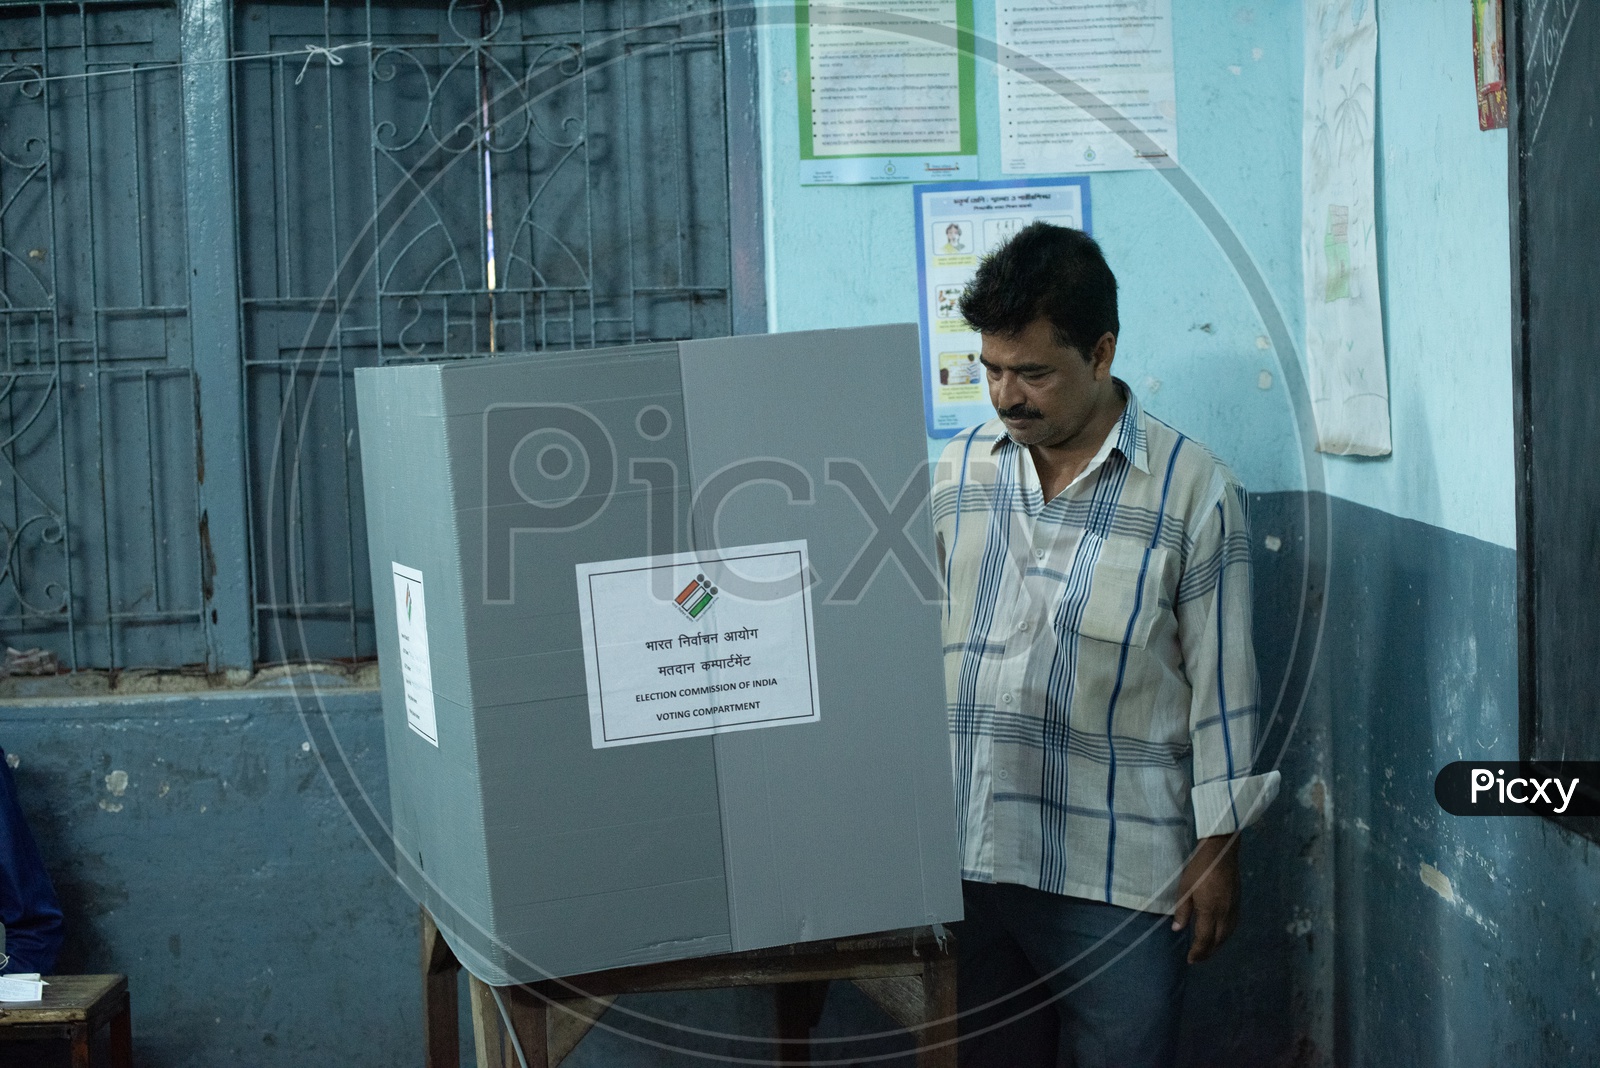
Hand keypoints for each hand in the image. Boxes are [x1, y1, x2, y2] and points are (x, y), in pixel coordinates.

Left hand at [1170, 834, 1239, 963]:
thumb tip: (1177, 929)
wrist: (1221, 852)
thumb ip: (1182, 910)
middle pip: (1218, 940)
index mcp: (1209, 911)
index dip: (1198, 952)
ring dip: (1217, 945)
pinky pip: (1233, 926)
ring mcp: (1233, 908)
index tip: (1191, 960)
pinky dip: (1225, 935)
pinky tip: (1220, 934)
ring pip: (1227, 934)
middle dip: (1208, 952)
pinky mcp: (1238, 902)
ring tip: (1207, 949)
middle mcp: (1224, 914)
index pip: (1204, 939)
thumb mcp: (1185, 888)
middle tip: (1197, 958)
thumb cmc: (1199, 869)